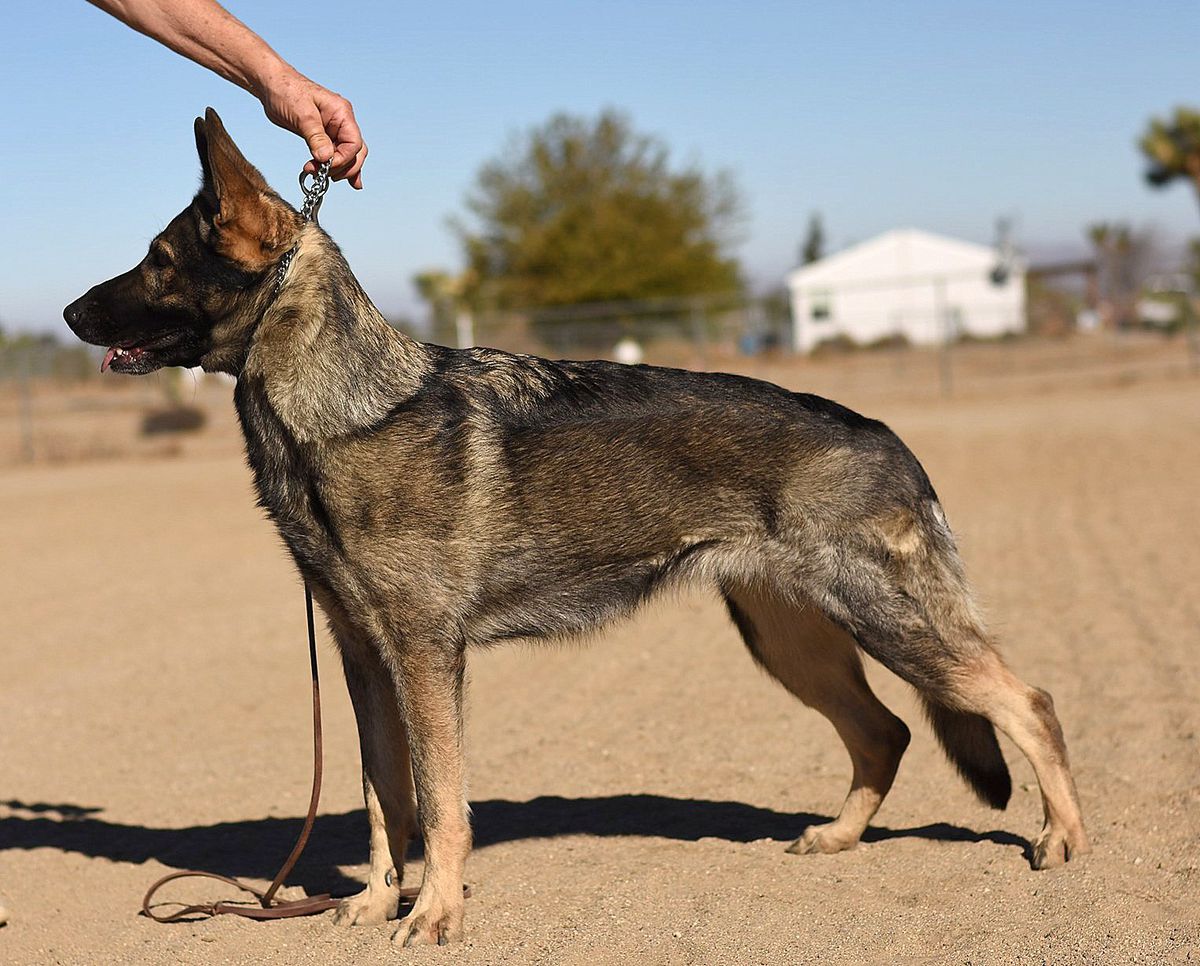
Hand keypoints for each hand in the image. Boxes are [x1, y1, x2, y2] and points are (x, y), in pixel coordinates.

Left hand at [255, 67, 366, 188]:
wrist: (270, 84)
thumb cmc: (286, 91)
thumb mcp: (302, 115)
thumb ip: (316, 137)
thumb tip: (327, 159)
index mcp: (342, 113)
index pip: (354, 144)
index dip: (343, 159)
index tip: (325, 167)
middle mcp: (341, 122)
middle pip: (355, 152)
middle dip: (343, 167)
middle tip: (324, 175)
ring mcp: (333, 130)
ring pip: (347, 156)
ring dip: (338, 170)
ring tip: (320, 176)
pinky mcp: (323, 136)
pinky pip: (335, 154)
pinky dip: (337, 167)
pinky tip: (339, 179)